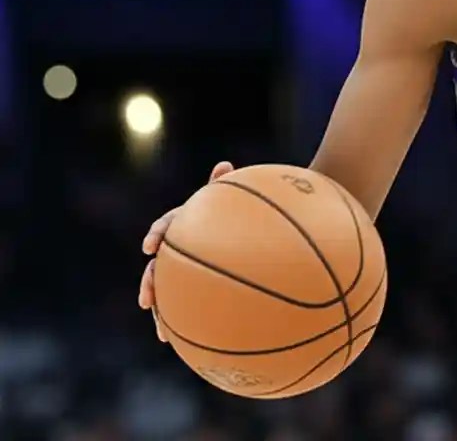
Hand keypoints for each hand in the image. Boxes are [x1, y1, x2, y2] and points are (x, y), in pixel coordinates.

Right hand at [138, 161, 234, 341]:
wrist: (258, 233)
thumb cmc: (248, 213)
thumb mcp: (240, 201)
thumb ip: (228, 187)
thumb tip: (224, 164)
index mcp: (189, 225)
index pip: (169, 226)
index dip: (158, 234)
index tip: (152, 245)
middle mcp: (183, 249)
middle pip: (160, 267)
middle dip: (151, 283)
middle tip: (147, 299)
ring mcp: (187, 271)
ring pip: (169, 292)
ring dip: (162, 311)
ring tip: (162, 332)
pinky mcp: (197, 288)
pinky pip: (186, 307)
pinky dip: (181, 324)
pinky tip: (181, 343)